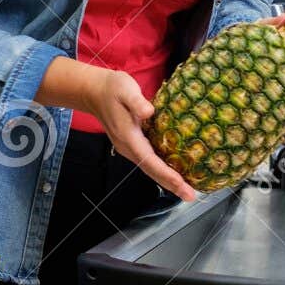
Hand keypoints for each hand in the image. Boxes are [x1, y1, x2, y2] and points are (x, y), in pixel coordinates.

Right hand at [82, 68, 198, 201]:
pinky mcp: (132, 144)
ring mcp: (129, 148)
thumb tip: (150, 111)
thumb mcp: (125, 89)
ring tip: (187, 190)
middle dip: (171, 185)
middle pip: (152, 171)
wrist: (94, 92)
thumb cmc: (112, 89)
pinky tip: (175, 172)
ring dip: (168, 180)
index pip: (150, 161)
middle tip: (191, 196)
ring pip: (150, 168)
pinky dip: (163, 170)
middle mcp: (128, 147)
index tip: (182, 185)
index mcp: (128, 137)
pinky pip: (149, 161)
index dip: (166, 174)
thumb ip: (137, 101)